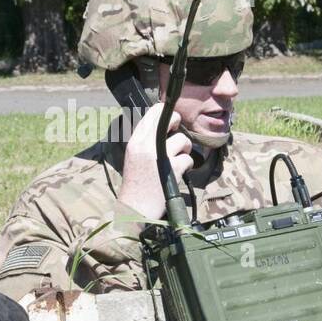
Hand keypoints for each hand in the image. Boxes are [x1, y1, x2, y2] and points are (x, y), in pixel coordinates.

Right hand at [116, 102, 193, 221]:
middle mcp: (146, 145)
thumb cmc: (136, 183)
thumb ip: (146, 140)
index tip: (171, 124)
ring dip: (184, 150)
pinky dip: (187, 166)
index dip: (167, 114)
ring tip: (176, 161)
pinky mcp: (172, 169)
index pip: (154, 112)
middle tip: (176, 139)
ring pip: (183, 140)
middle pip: (172, 118)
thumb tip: (166, 125)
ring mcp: (160, 156)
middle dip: (179, 127)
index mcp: (136, 140)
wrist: (134, 208)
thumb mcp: (133, 156)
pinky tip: (179, 173)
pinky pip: (188, 158)